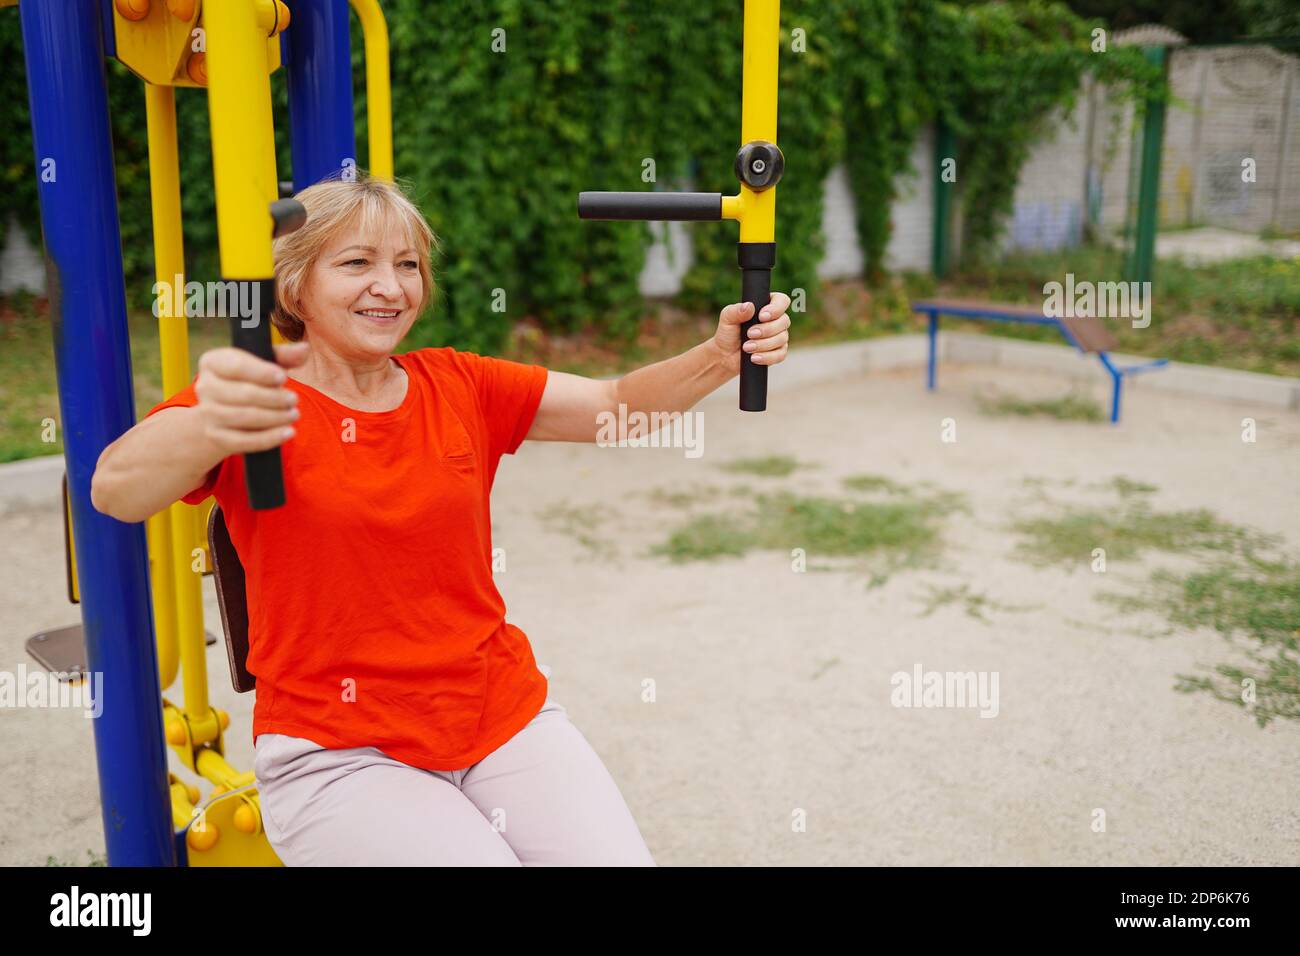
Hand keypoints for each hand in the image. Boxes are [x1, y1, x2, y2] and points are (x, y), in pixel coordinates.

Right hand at [194, 342, 310, 455]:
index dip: (261, 372)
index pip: (236, 366)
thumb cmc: (248, 381)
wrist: (221, 414)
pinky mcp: (216, 436)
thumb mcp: (262, 364)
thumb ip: (283, 356)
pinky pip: (244, 441)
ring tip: (294, 414)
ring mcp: (208, 413)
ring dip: (275, 417)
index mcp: (213, 362)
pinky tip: (289, 432)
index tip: (282, 377)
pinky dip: (269, 438)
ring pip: (245, 417)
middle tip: (294, 399)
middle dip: (274, 398)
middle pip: (243, 394)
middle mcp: (205, 386)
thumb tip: (304, 349)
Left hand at [711, 291, 791, 376]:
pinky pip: (780, 355)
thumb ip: (735, 311)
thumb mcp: (727, 319)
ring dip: (764, 344)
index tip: (761, 316)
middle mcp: (776, 320)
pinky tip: (754, 358)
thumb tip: (749, 306)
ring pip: (782, 339)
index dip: (776, 308)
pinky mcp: (778, 353)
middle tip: (749, 334)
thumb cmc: (728, 333)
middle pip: (784, 321)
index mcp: (766, 306)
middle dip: (767, 329)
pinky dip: (767, 357)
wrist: (726, 355)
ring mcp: (779, 337)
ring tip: (746, 347)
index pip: (782, 301)